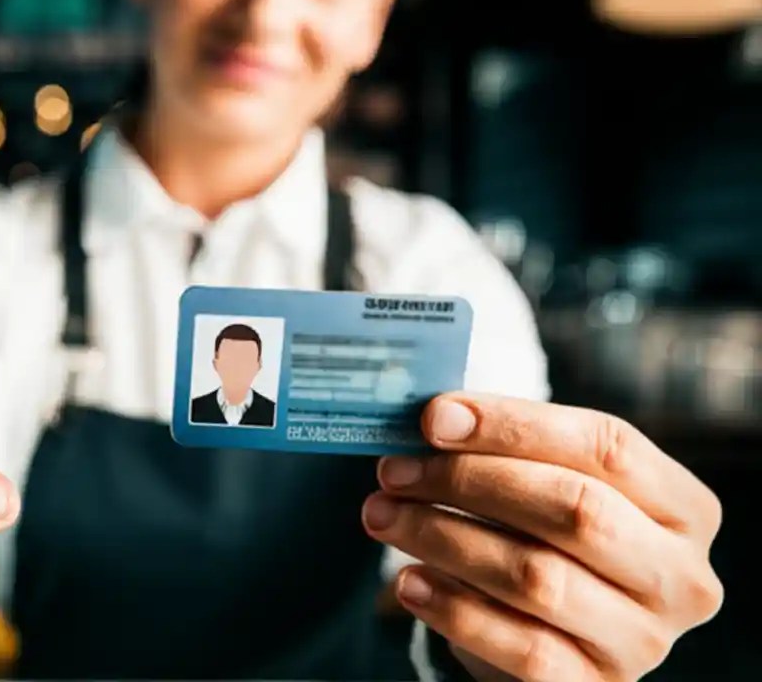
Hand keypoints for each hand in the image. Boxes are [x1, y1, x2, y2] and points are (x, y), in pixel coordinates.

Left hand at [363, 393, 723, 681]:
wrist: (556, 640)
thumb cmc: (547, 543)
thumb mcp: (549, 489)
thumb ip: (510, 450)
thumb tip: (440, 418)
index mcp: (684, 508)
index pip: (608, 445)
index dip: (514, 425)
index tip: (434, 418)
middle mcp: (680, 577)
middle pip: (574, 508)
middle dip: (468, 481)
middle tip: (394, 471)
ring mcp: (643, 641)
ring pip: (538, 577)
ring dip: (443, 538)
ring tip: (383, 516)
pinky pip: (521, 648)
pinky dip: (453, 609)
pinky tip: (408, 581)